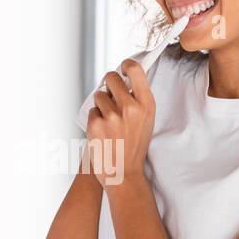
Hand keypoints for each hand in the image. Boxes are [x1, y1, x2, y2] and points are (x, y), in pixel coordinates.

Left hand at [85, 58, 154, 187]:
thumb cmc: (134, 147)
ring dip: (101, 105)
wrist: (124, 173)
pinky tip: (103, 132)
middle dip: (108, 84)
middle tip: (110, 95)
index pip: (135, 69)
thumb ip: (139, 99)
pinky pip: (92, 110)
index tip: (122, 69)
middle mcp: (131, 108)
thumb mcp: (146, 121)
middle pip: (111, 77)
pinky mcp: (97, 124)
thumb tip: (125, 78)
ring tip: (109, 122)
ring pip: (99, 95)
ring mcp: (113, 116)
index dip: (125, 65)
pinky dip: (95, 119)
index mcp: (146, 105)